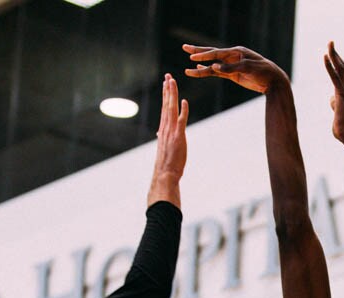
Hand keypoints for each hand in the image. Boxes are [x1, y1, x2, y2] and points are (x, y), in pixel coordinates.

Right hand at [149, 74, 187, 205]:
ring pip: (171, 108)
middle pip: (166, 104)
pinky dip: (182, 111)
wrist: (165, 174)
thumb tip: (159, 133)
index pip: (164, 108)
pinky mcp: (178, 137)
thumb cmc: (166, 164)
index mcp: (163, 129)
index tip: (166, 84)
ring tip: (172, 81)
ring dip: (172, 94)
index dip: (165, 95)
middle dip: (167, 89)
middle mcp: (165, 128)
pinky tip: (184, 101)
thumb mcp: (164, 148)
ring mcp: (171, 132)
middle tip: (168, 76)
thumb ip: (162, 138)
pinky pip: (181, 121)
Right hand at [182, 44, 288, 93]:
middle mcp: (232, 57)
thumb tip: (215, 68)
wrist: (273, 81)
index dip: (204, 55)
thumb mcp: (248, 68)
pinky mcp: (233, 75)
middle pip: (212, 54)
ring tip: (187, 67)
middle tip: (184, 48)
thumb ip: (231, 68)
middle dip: (198, 52)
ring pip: (213, 66)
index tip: (192, 56)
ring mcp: (232, 66)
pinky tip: (199, 70)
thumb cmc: (263, 71)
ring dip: (201, 67)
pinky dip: (209, 71)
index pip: (217, 53)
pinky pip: (218, 72)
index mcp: (236, 52)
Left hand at [323, 41, 343, 140]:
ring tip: (329, 43)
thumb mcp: (337, 111)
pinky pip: (334, 77)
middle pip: (343, 67)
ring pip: (340, 68)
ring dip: (334, 54)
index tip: (333, 53)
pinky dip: (330, 66)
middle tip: (331, 42)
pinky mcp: (341, 94)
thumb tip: (332, 99)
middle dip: (336, 54)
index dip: (338, 62)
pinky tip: (325, 57)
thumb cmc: (343, 127)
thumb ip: (335, 103)